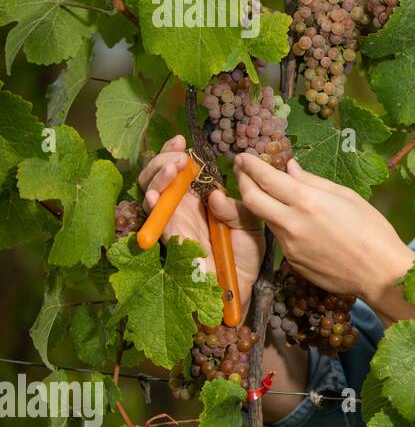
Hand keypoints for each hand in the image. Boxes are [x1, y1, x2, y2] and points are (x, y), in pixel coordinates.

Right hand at [138, 135, 265, 316]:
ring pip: (152, 192)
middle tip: (179, 156)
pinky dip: (153, 205)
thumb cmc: (245, 253)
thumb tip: (215, 196)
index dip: (175, 154)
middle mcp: (183, 206)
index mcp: (201, 198)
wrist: (241, 286)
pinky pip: (156, 220)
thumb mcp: (251, 224)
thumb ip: (236, 208)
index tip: (181, 141)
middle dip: (164, 160)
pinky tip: (156, 194)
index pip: (181, 170)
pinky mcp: (171, 239)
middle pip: (160, 176)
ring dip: (158, 176)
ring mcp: (174, 221)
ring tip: (173, 169)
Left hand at [232, 152, 413, 303]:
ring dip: (264, 204)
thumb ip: (313, 182)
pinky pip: (281, 238)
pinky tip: (299, 224)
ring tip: (272, 194)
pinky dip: (283, 226)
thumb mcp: (347, 197)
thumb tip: (290, 168)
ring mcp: (289, 246)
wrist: (380, 274)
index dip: (251, 165)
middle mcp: (292, 223)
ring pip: (267, 219)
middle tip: (242, 171)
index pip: (267, 178)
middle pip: (252, 199)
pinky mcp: (293, 262)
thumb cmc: (373, 231)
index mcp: (308, 202)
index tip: (243, 156)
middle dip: (243, 181)